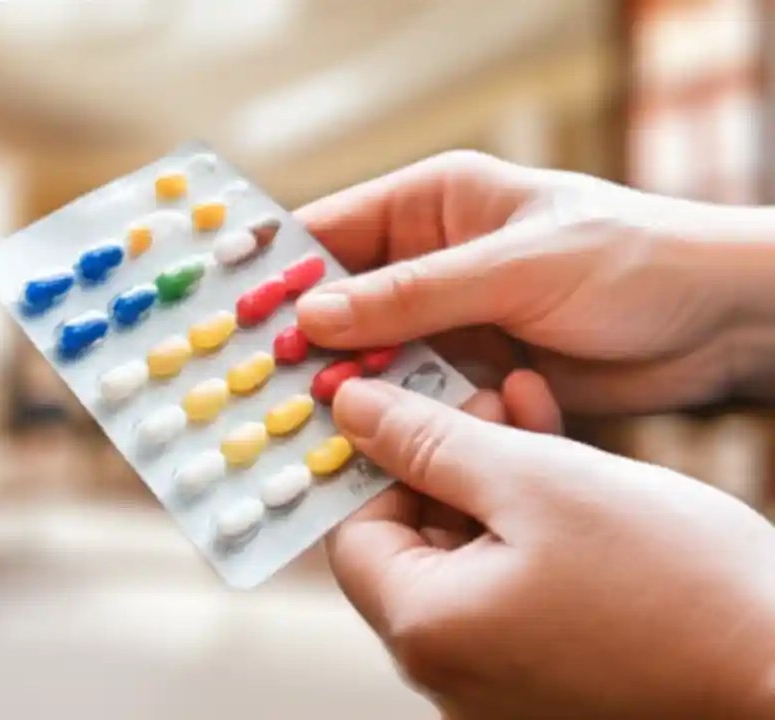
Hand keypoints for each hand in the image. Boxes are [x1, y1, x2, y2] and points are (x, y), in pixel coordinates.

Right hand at [295, 150, 774, 412]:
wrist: (723, 326)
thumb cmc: (634, 262)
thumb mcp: (516, 268)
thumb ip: (413, 294)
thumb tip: (312, 316)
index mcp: (437, 204)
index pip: (333, 230)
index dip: (280, 270)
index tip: (230, 313)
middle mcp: (433, 259)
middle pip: (341, 301)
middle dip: (301, 340)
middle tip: (247, 383)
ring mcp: (452, 320)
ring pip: (370, 355)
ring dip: (341, 385)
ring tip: (291, 423)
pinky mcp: (474, 373)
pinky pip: (412, 395)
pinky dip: (387, 417)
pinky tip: (355, 443)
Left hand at [329, 378, 774, 718]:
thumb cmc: (672, 580)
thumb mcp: (537, 483)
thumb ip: (430, 444)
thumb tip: (348, 410)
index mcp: (428, 631)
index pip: (354, 534)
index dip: (380, 460)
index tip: (416, 406)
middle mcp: (451, 673)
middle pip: (414, 546)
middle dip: (446, 462)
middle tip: (487, 399)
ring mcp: (503, 687)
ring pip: (471, 561)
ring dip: (493, 484)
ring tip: (530, 413)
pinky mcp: (554, 684)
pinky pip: (515, 594)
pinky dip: (528, 533)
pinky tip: (561, 466)